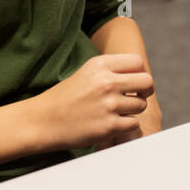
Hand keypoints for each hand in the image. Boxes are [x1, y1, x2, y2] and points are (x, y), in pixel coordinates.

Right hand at [30, 53, 153, 151]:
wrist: (42, 121)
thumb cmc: (65, 97)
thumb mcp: (86, 73)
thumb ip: (111, 70)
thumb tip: (140, 73)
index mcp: (99, 65)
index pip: (137, 62)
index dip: (139, 73)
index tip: (134, 81)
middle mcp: (106, 82)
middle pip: (147, 82)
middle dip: (144, 91)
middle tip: (135, 96)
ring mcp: (108, 105)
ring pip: (141, 105)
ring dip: (133, 110)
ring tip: (116, 112)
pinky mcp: (109, 126)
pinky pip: (134, 123)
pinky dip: (126, 125)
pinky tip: (112, 123)